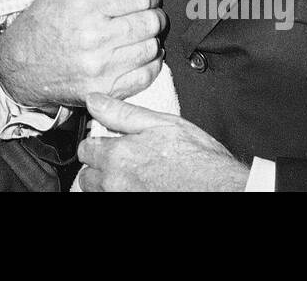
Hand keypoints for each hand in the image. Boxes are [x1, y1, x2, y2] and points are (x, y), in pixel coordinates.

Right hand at [0, 0, 164, 110]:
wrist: (19, 65)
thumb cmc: (44, 20)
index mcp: (84, 5)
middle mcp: (93, 37)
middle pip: (150, 21)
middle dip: (153, 14)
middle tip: (144, 14)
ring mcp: (100, 67)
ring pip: (151, 48)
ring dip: (151, 38)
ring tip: (137, 34)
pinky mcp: (104, 90)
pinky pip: (146, 76)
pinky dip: (150, 64)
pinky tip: (138, 54)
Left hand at [77, 93, 249, 190]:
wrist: (221, 190)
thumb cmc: (199, 160)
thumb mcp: (163, 123)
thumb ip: (122, 113)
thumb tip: (94, 100)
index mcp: (117, 155)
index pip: (86, 149)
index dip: (97, 144)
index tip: (109, 144)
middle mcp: (115, 182)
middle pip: (87, 176)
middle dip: (99, 168)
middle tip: (122, 162)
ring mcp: (123, 198)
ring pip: (99, 192)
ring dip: (108, 184)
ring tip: (134, 177)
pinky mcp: (133, 206)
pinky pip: (115, 200)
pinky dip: (123, 193)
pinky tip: (142, 186)